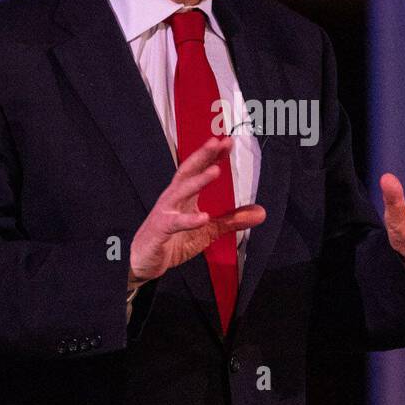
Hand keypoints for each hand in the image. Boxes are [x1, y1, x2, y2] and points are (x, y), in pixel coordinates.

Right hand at [128, 136, 265, 288]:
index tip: (227, 142)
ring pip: (180, 192)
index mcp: (185, 197)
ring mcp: (165, 214)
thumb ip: (231, 220)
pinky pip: (175, 224)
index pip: (199, 170)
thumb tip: (260, 212)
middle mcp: (173, 200)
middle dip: (202, 156)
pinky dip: (189, 220)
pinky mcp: (160, 231)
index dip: (213, 156)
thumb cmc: (172, 242)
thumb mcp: (208, 231)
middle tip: (218, 142)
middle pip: (187, 172)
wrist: (145, 262)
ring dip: (198, 181)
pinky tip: (203, 218)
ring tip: (215, 171)